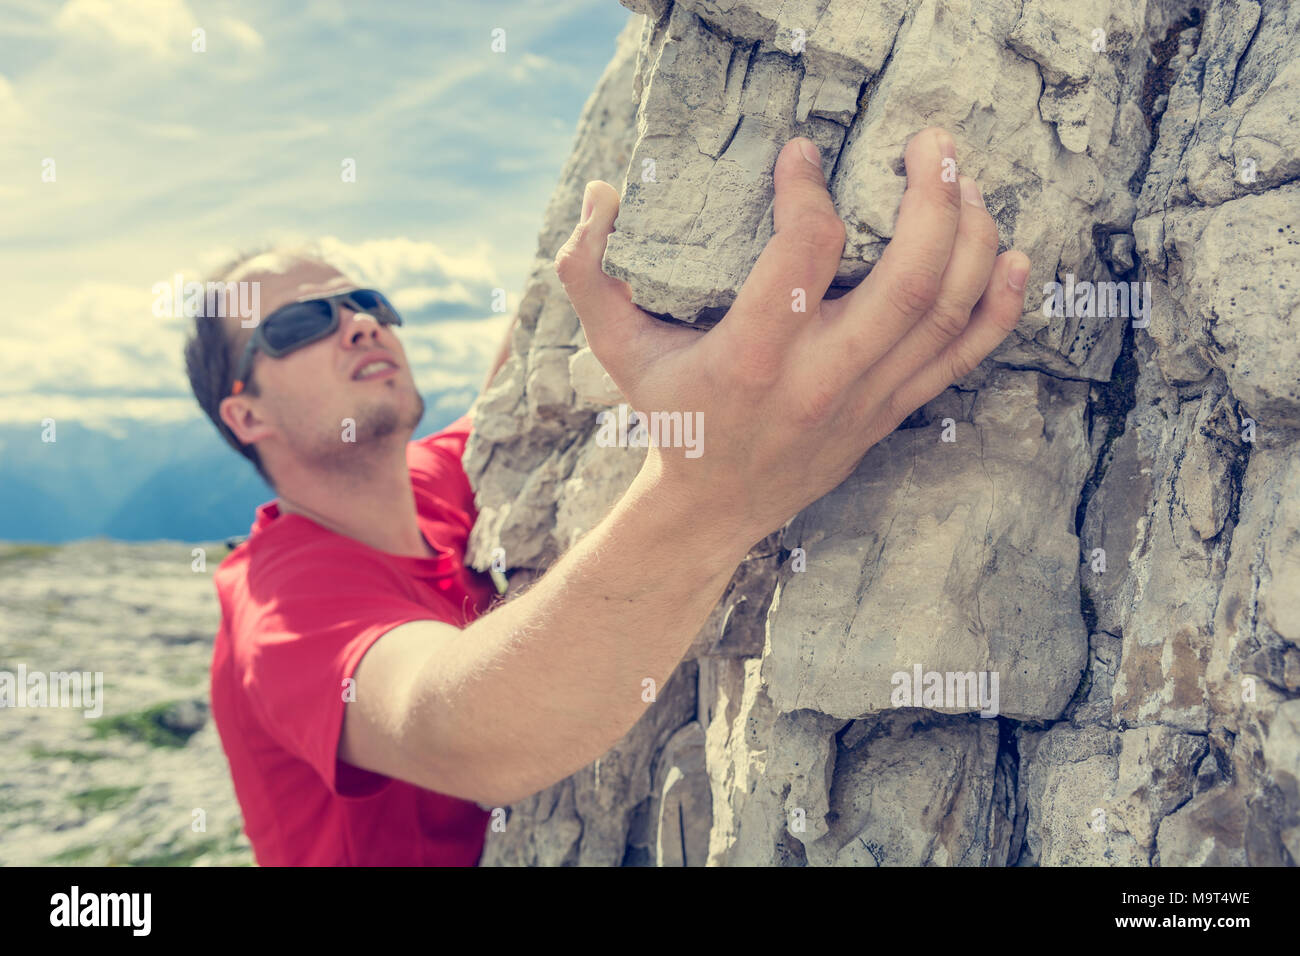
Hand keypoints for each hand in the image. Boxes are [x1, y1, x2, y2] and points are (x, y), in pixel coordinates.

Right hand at [555, 126, 1029, 546]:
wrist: (716, 510)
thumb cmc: (672, 418)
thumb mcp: (616, 350)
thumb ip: (589, 271)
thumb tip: (600, 194)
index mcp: (751, 358)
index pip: (803, 256)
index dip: (809, 192)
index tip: (803, 153)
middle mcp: (820, 380)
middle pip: (907, 282)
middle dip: (932, 200)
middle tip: (930, 143)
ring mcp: (866, 399)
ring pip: (945, 312)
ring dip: (970, 236)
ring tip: (962, 179)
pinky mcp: (893, 410)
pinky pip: (963, 356)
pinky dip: (999, 305)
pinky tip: (1014, 254)